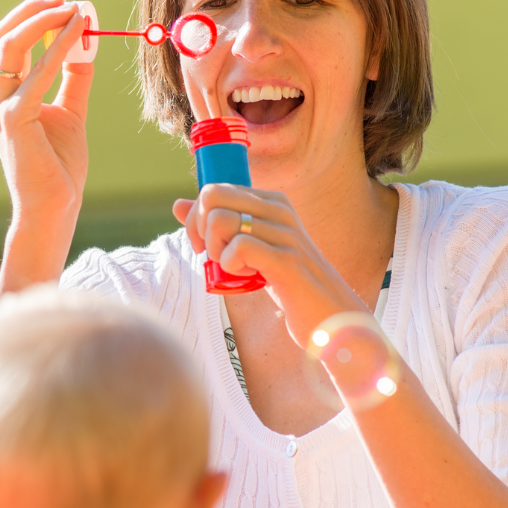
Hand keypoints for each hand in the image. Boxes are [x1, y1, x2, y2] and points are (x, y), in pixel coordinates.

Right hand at [0, 0, 92, 222]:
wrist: (53, 208)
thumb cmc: (59, 167)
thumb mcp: (70, 113)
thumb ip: (74, 78)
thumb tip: (85, 41)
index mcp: (2, 97)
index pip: (6, 44)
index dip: (32, 17)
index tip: (64, 2)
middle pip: (2, 37)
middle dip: (33, 10)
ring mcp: (0, 108)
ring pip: (11, 45)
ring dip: (44, 20)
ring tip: (73, 8)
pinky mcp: (14, 119)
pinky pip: (38, 72)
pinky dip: (59, 46)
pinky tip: (79, 31)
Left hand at [173, 184, 367, 346]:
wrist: (330, 317)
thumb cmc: (288, 284)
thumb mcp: (251, 248)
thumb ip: (216, 225)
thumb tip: (177, 205)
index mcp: (271, 201)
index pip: (213, 190)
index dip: (196, 220)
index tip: (205, 247)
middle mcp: (279, 209)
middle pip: (212, 198)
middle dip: (201, 231)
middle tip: (216, 257)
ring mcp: (285, 233)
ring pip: (221, 220)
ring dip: (216, 251)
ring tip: (234, 268)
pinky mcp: (286, 260)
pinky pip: (238, 248)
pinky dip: (231, 266)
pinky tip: (245, 277)